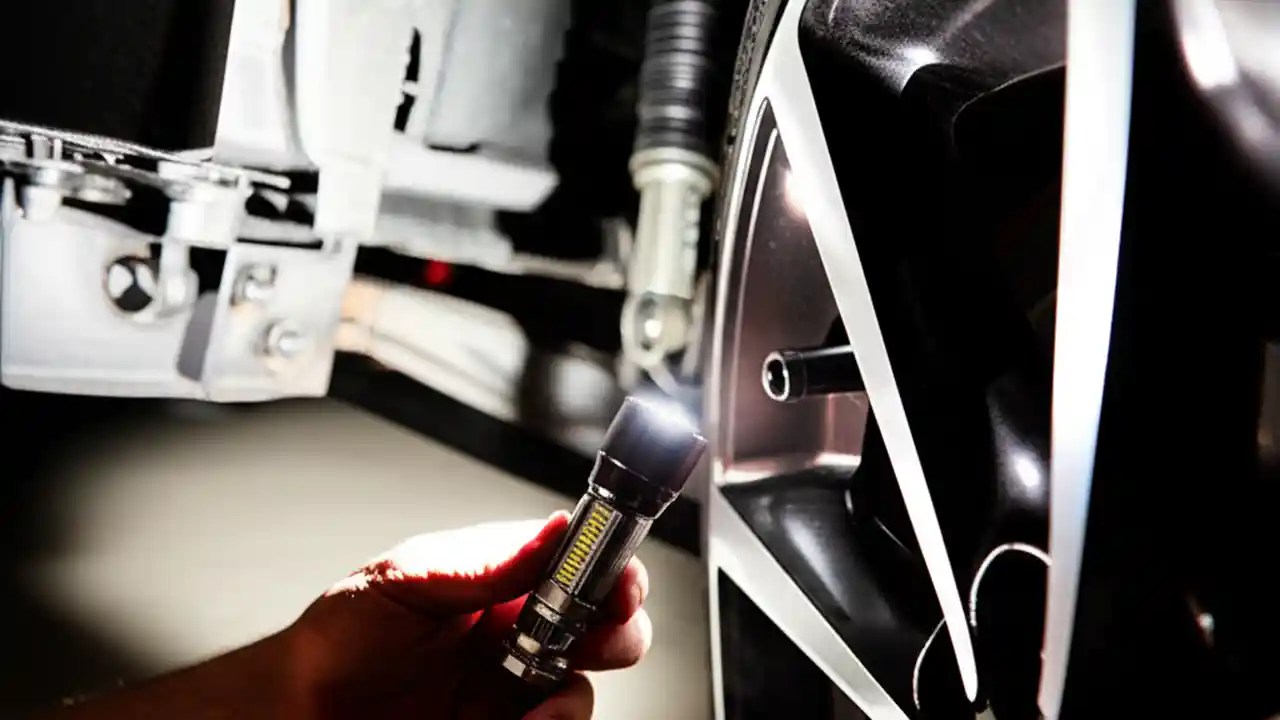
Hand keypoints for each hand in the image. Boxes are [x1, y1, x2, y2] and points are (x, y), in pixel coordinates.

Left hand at [283, 512, 651, 718]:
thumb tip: (553, 533)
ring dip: (577, 692)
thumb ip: (482, 562)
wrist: (296, 713)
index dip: (611, 570)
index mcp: (498, 584)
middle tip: (605, 635)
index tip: (621, 580)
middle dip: (619, 629)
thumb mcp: (403, 579)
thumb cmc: (336, 640)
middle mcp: (514, 637)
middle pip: (602, 629)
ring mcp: (508, 693)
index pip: (577, 567)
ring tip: (546, 699)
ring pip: (581, 689)